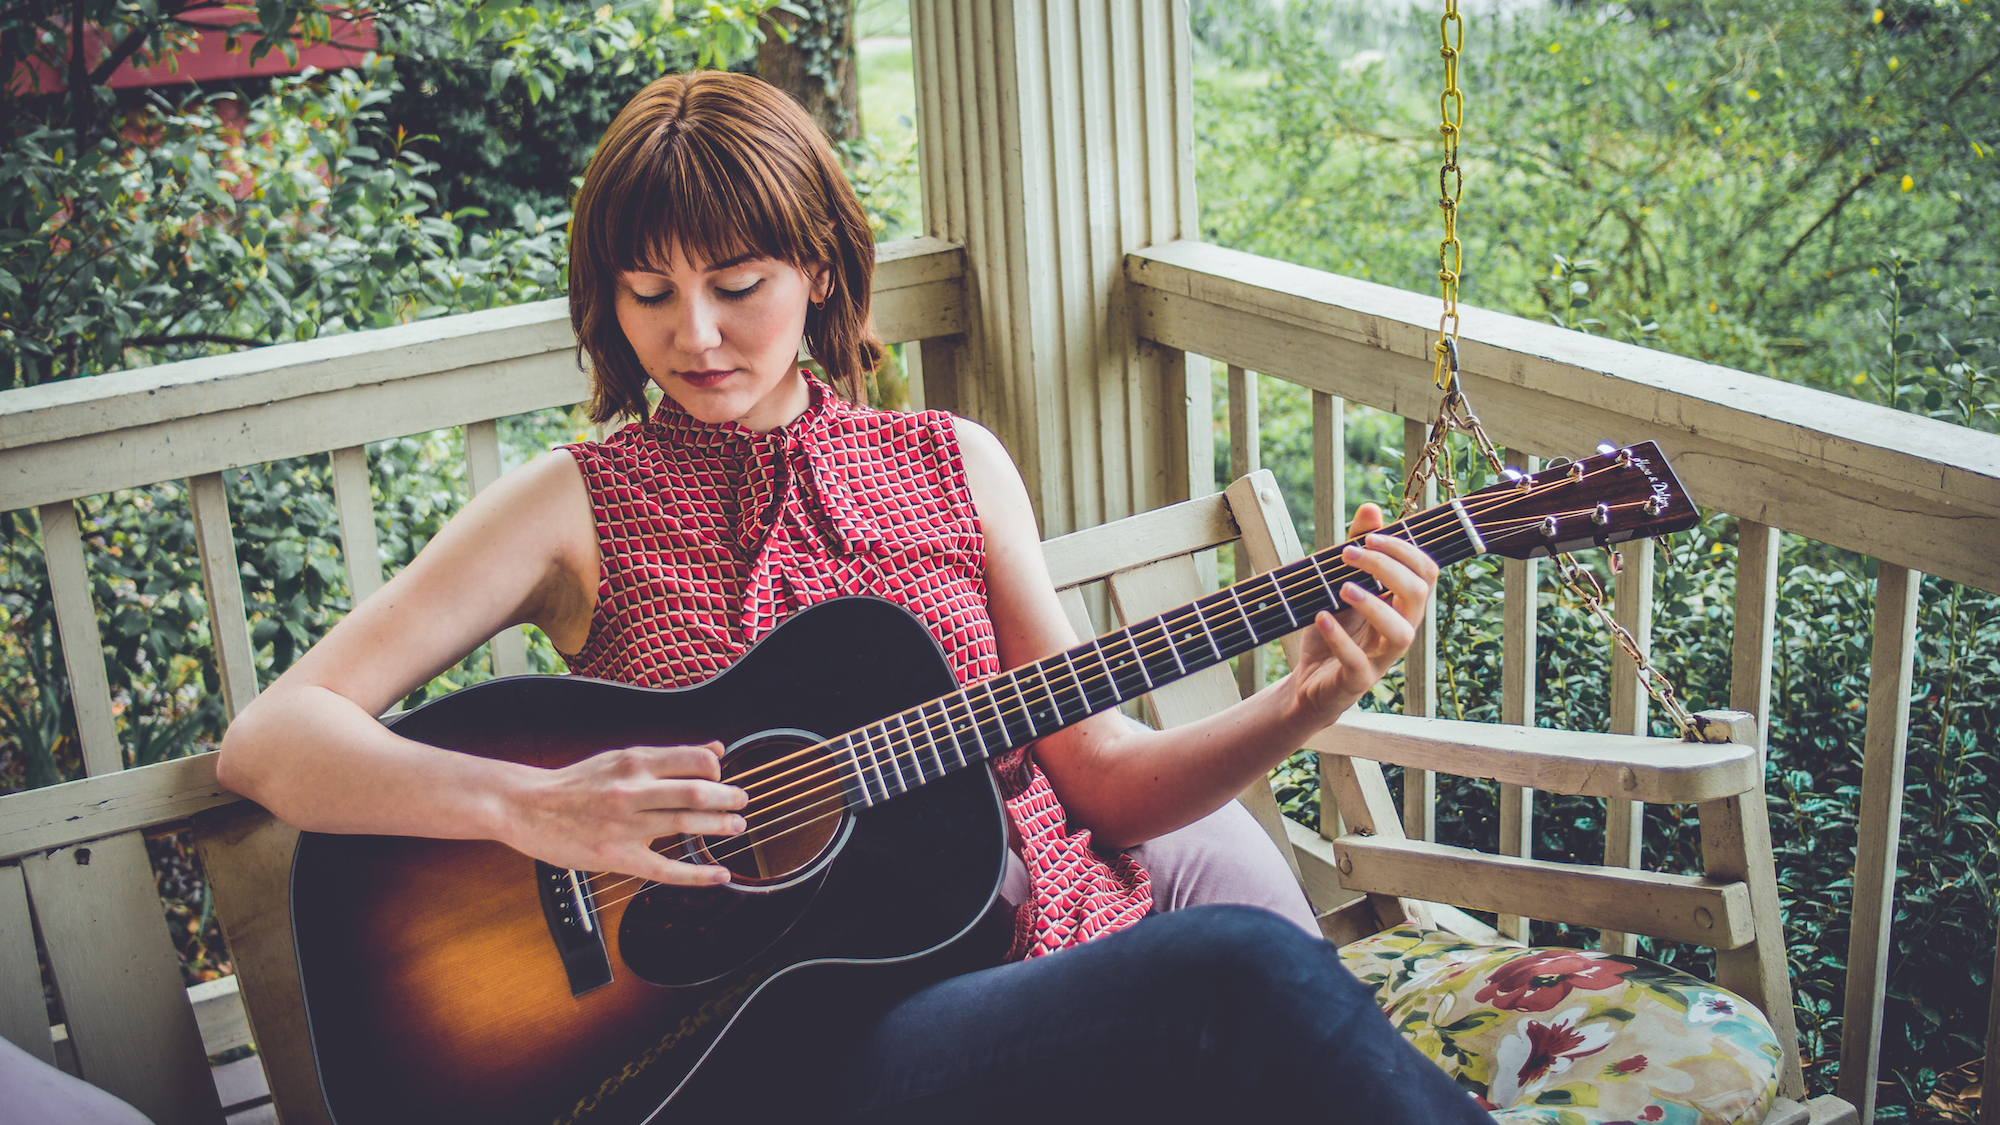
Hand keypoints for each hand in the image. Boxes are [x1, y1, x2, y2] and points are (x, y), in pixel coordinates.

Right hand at [502, 742, 746, 884]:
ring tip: (737, 826)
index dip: (717, 769)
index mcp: (634, 762)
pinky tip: (720, 875)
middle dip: (727, 798)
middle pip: (695, 793)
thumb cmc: (576, 783)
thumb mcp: (621, 758)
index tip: (722, 776)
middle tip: (743, 802)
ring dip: (719, 827)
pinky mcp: (617, 857)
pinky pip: (666, 869)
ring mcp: (625, 825)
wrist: (526, 806)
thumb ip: (669, 757)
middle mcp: (632, 790)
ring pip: (684, 826)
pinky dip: (698, 873)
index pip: (693, 760)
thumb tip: (716, 749)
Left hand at [1283, 503, 1439, 729]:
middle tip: (1348, 553)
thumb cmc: (1334, 631)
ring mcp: (1382, 658)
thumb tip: (1372, 508)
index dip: (1404, 550)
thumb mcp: (1340, 585)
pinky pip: (1359, 663)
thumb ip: (1358, 550)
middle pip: (1418, 596)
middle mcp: (1400, 629)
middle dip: (1386, 568)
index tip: (1369, 536)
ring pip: (1401, 633)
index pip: (1426, 573)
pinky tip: (1322, 617)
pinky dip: (1341, 639)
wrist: (1310, 683)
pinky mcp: (1358, 680)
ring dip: (1374, 604)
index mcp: (1402, 605)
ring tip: (1343, 588)